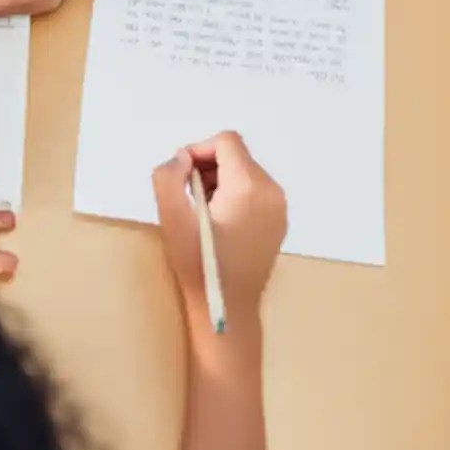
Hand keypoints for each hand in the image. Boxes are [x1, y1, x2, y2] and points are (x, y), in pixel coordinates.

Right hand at [152, 132, 287, 315]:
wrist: (227, 307)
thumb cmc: (198, 264)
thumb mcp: (172, 218)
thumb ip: (169, 177)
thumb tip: (182, 158)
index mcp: (249, 186)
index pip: (226, 142)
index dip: (198, 151)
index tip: (182, 178)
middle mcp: (272, 192)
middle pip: (237, 156)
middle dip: (207, 167)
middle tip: (187, 197)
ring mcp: (280, 208)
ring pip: (245, 172)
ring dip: (219, 181)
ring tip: (200, 211)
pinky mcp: (279, 222)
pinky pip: (255, 191)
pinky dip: (233, 195)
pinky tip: (217, 223)